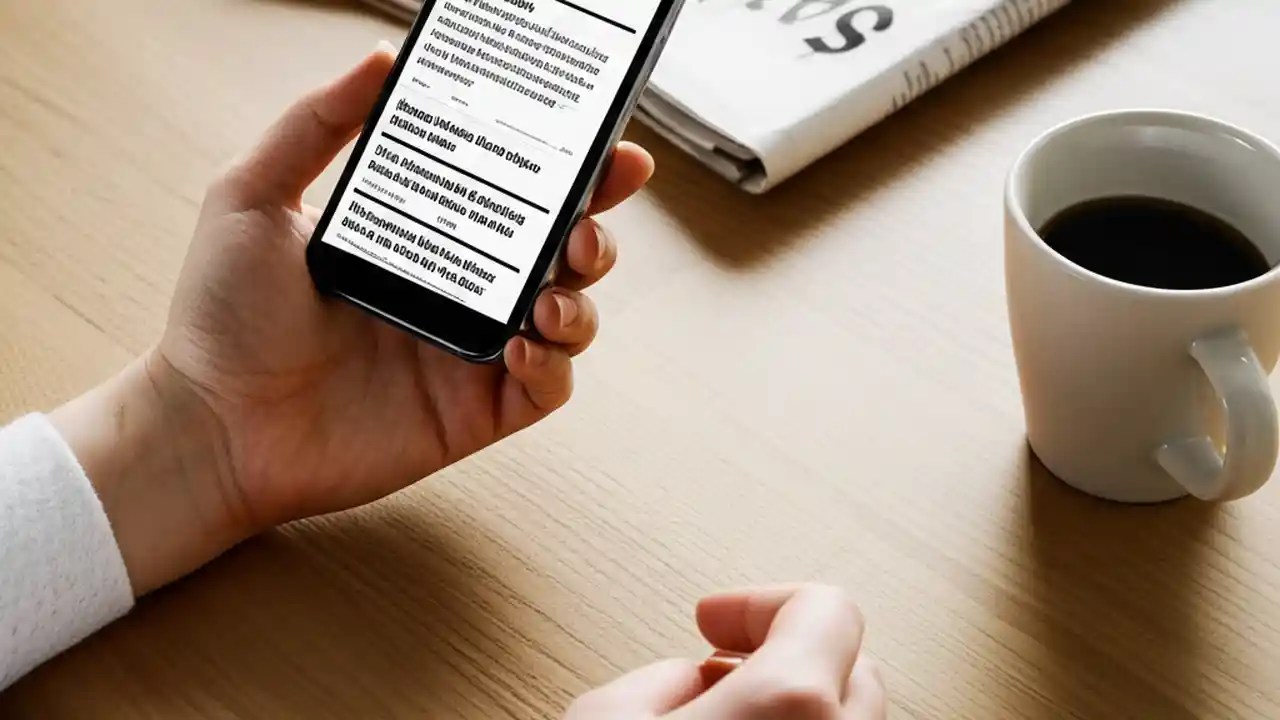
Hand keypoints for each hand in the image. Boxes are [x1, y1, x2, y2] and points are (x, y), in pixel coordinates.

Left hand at [51, 45, 653, 593]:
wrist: (209, 424)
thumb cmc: (221, 317)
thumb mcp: (255, 196)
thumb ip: (316, 123)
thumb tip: (379, 59)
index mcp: (423, 239)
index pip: (513, 197)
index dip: (570, 174)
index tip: (606, 149)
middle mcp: (457, 293)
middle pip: (559, 256)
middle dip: (594, 232)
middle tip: (585, 225)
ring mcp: (469, 355)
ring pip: (569, 320)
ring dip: (581, 300)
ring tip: (554, 291)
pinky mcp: (473, 414)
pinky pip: (545, 390)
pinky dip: (553, 366)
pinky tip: (522, 346)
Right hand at [565, 585, 886, 718]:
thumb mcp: (602, 719)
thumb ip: (664, 679)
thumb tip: (691, 685)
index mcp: (792, 707)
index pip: (825, 608)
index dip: (760, 602)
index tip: (712, 618)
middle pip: (855, 668)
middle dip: (790, 655)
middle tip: (722, 664)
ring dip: (797, 706)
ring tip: (724, 716)